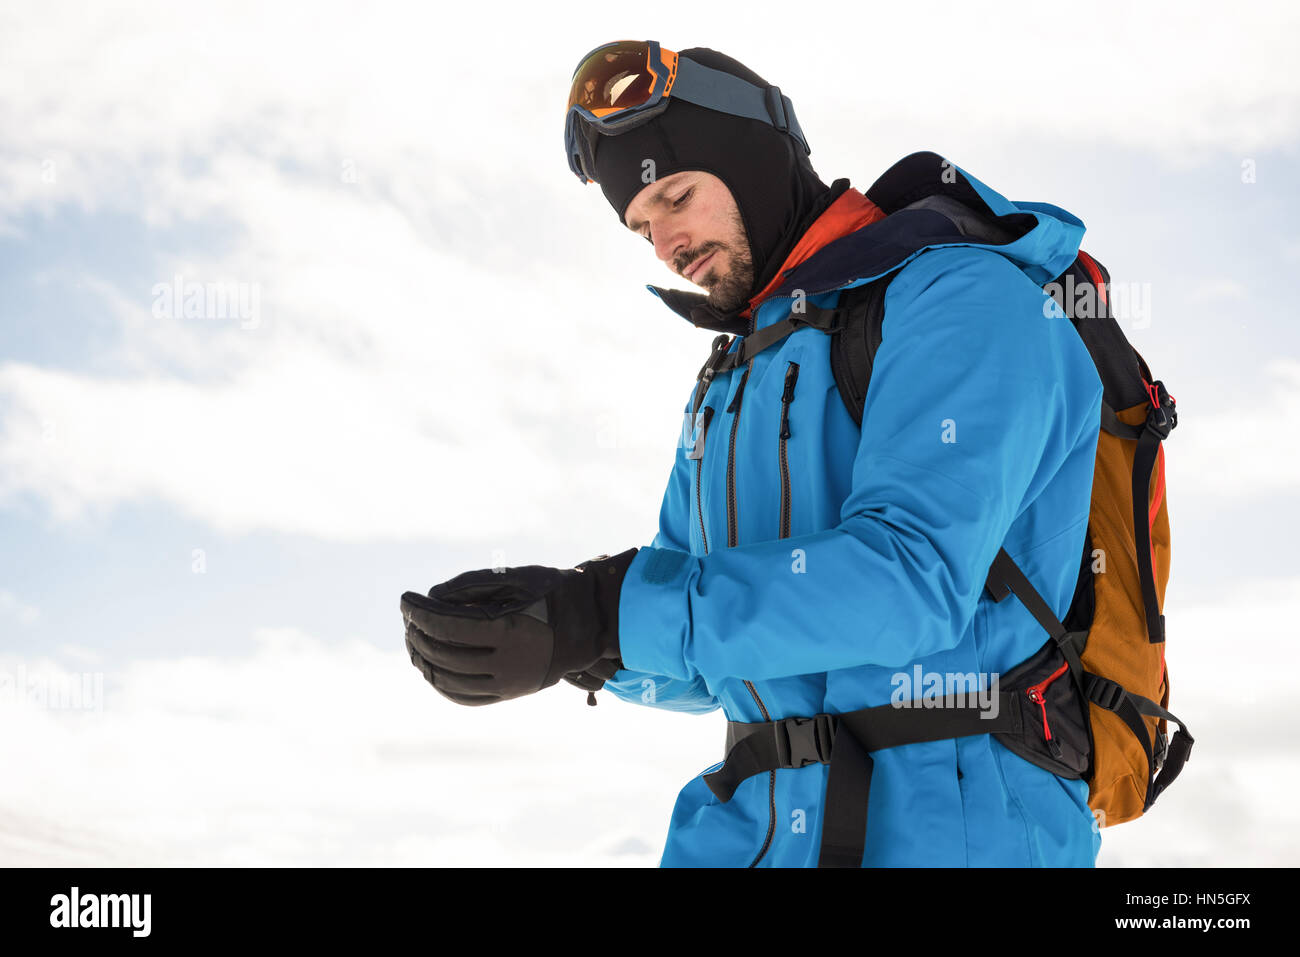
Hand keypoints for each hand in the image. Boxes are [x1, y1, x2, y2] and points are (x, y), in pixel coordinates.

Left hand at [401, 548, 637, 705]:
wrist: (592, 625)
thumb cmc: (555, 593)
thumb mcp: (519, 578)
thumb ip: (473, 586)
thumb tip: (430, 599)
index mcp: (508, 630)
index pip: (446, 625)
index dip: (419, 612)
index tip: (404, 600)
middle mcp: (507, 663)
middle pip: (443, 653)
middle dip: (417, 633)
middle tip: (409, 617)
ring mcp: (508, 684)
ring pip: (448, 679)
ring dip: (424, 658)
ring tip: (414, 639)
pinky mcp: (509, 694)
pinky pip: (464, 697)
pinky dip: (441, 683)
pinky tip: (431, 665)